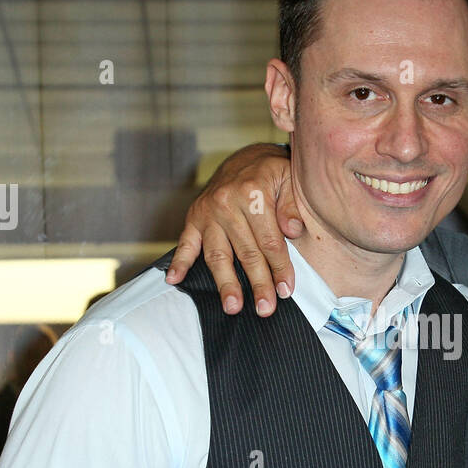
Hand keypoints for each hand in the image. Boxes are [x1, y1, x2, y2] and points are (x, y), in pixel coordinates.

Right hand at [164, 142, 302, 315]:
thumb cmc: (272, 174)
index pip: (269, 240)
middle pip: (246, 252)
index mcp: (253, 193)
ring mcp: (207, 212)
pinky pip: (185, 242)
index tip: (286, 290)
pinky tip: (174, 280)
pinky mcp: (193, 217)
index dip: (279, 268)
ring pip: (218, 255)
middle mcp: (227, 203)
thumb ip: (292, 206)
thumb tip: (293, 231)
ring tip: (233, 307)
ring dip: (225, 283)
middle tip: (265, 309)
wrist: (246, 158)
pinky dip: (179, 262)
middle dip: (257, 283)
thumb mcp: (289, 180)